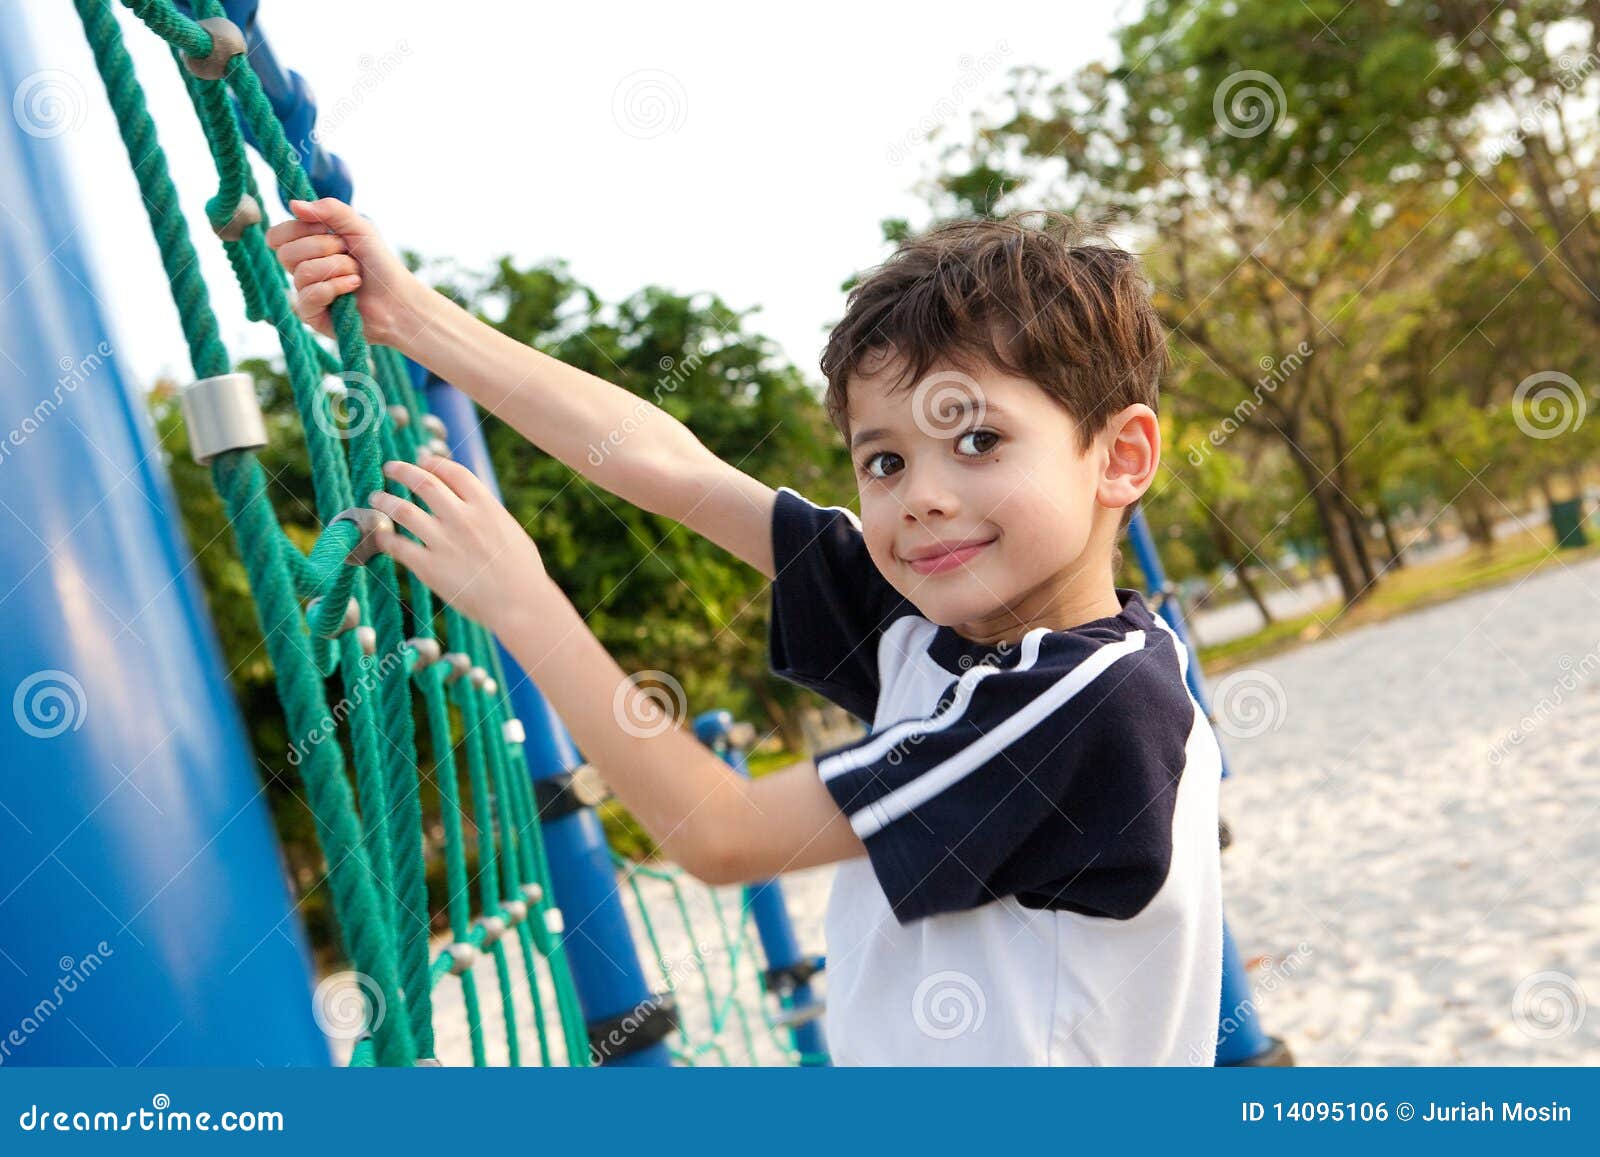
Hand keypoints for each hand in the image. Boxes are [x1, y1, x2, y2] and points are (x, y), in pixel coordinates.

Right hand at [265, 197, 421, 345]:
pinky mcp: (312, 316)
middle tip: (349, 254)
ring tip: (356, 274)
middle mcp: (301, 270)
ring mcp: (305, 294)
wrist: (399, 298)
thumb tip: (293, 205)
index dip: (300, 229)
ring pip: (302, 273)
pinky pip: (311, 296)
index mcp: (305, 248)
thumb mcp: (358, 227)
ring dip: (338, 268)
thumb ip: (330, 210)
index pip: (277, 236)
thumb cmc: (379, 263)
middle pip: (286, 253)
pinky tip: (353, 287)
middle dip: (324, 247)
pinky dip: (337, 286)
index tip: (329, 231)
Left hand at [365, 454, 550, 632]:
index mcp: (485, 506)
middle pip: (423, 482)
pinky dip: (384, 538)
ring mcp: (444, 542)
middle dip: (402, 471)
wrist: (521, 605)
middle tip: (390, 468)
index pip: (451, 471)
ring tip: (376, 498)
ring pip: (402, 510)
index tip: (421, 461)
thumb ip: (487, 513)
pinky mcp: (429, 568)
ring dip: (385, 500)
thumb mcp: (511, 530)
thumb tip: (473, 505)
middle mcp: (462, 518)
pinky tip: (380, 536)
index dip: (432, 462)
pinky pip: (397, 547)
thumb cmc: (523, 572)